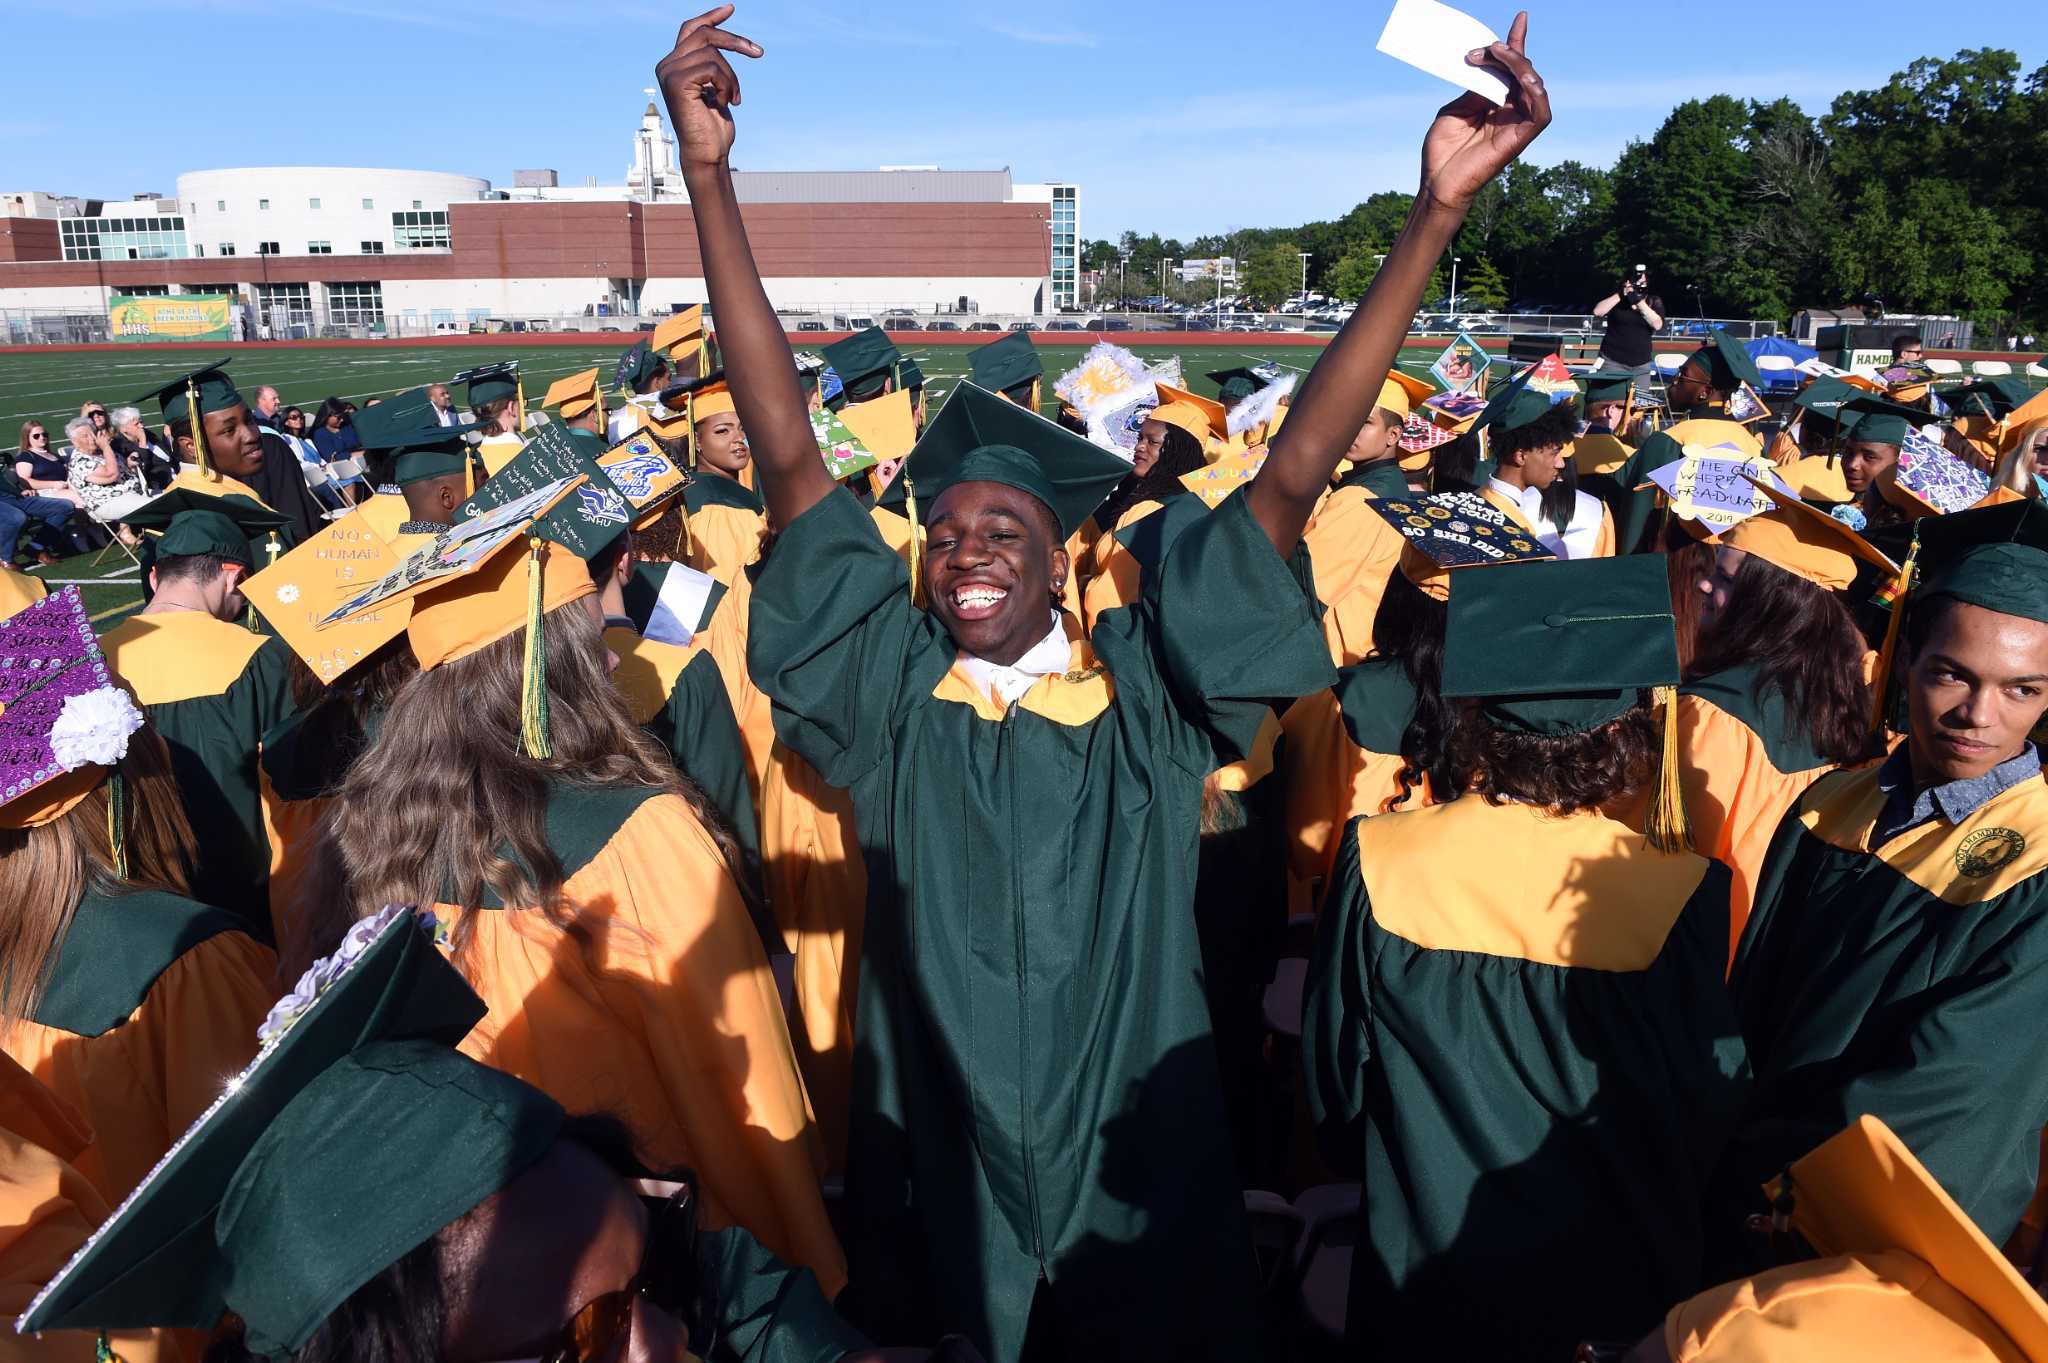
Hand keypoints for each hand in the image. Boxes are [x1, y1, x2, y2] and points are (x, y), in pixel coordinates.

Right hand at [655, 5, 762, 169]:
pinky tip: (725, 103)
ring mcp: (669, 72)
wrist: (708, 152)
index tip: (731, 8)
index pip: (691, 30)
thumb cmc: (713, 126)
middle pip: (704, 34)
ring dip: (731, 77)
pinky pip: (713, 68)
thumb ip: (713, 64)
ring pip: (713, 53)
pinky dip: (727, 84)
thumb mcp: (716, 87)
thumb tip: (724, 38)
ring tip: (733, 99)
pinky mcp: (677, 81)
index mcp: (673, 65)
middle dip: (734, 42)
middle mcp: (666, 65)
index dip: (711, 17)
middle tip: (758, 53)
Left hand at [1417, 11, 1550, 209]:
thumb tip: (1490, 68)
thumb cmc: (1443, 151)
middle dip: (1503, 53)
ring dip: (1519, 64)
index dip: (1516, 44)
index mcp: (1494, 102)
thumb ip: (1476, 88)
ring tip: (1497, 53)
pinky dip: (1536, 91)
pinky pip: (1541, 111)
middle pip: (1521, 71)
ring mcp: (1517, 124)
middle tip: (1479, 50)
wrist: (1438, 183)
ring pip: (1534, 85)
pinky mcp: (1522, 138)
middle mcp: (1510, 111)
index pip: (1511, 69)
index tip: (1521, 18)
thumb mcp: (1456, 108)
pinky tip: (1523, 78)